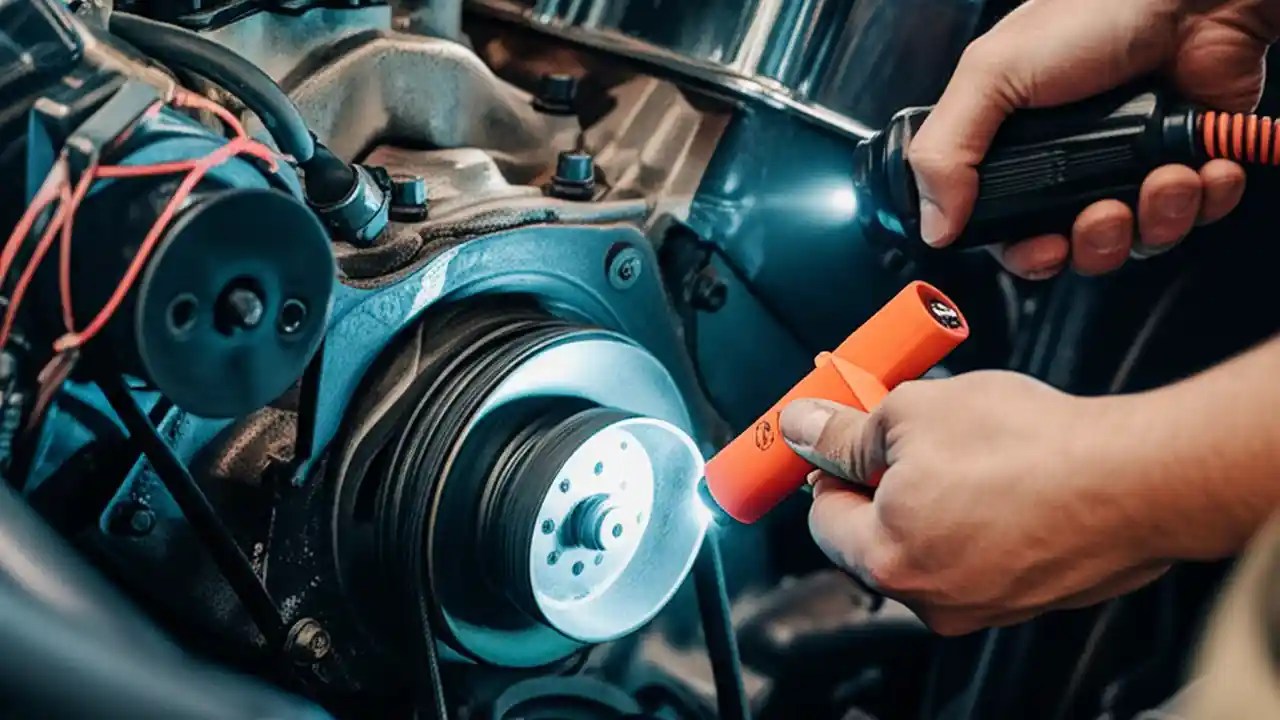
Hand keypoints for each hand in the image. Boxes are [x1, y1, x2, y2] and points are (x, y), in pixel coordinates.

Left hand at [779, 372, 1168, 635]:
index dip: (827, 464)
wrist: (1139, 480)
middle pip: (875, 534)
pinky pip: (980, 550)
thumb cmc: (1030, 449)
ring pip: (930, 540)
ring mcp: (984, 604)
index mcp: (888, 561)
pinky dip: (978, 513)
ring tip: (962, 443)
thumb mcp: (911, 412)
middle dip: (881, 478)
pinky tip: (1002, 472)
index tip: (839, 433)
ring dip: (931, 493)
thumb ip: (845, 430)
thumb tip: (805, 428)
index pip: (822, 516)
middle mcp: (931, 599)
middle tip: (900, 427)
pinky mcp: (1029, 595)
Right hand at [913, 0, 1277, 277]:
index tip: (1044, 248)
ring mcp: (1135, 166)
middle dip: (1096, 242)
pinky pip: (1199, 215)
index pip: (1012, 231)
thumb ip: (946, 151)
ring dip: (1156, 220)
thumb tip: (932, 227)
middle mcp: (1075, 164)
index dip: (1028, 253)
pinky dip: (1206, 200)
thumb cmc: (1093, 13)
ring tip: (1164, 175)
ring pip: (1141, 240)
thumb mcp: (993, 73)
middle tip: (1104, 212)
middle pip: (1077, 248)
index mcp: (1019, 148)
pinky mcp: (1192, 162)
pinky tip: (1202, 166)